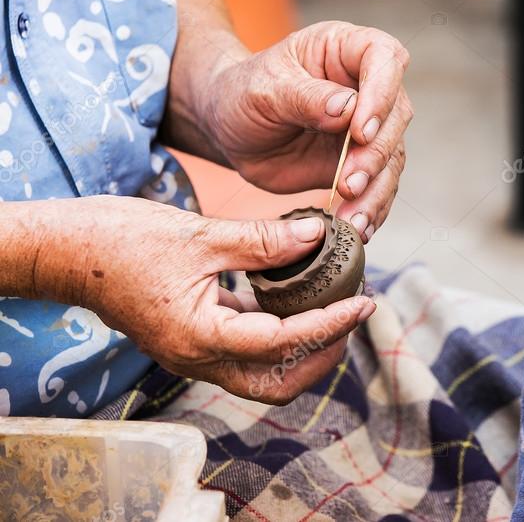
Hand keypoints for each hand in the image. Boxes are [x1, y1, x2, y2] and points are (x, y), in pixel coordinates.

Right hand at [31, 195, 375, 404]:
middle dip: (323, 354)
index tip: (364, 302)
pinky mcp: (192, 338)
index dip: (330, 324)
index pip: (283, 343)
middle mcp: (198, 357)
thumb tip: (319, 236)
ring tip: (334, 308)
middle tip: (353, 313)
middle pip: (277, 383)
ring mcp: (194, 352)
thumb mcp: (200, 235)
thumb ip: (263, 241)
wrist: (65, 252)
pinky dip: (278, 331)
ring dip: (303, 349)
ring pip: (262, 372)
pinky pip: (245, 348)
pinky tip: (297, 295)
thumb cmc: (121, 241)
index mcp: (200, 337)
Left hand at [205, 21, 411, 241]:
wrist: (230, 129)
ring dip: (376, 191)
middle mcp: (367, 85)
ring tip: (353, 220)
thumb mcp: (263, 89)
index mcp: (346, 48)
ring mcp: (369, 125)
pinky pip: (379, 186)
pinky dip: (371, 209)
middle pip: (396, 114)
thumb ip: (304, 97)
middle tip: (349, 183)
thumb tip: (346, 109)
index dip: (381, 94)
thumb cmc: (242, 93)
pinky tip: (358, 228)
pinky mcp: (362, 162)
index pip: (384, 59)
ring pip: (392, 156)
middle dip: (375, 154)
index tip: (359, 131)